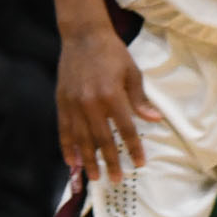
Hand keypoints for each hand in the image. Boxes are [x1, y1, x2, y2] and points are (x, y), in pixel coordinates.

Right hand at [56, 25, 160, 181]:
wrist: (83, 36)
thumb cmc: (113, 54)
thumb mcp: (132, 73)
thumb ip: (140, 99)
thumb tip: (155, 120)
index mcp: (111, 96)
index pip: (125, 129)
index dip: (133, 148)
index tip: (139, 164)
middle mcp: (90, 103)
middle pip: (102, 139)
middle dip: (110, 161)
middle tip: (116, 180)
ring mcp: (73, 104)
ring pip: (81, 139)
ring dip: (88, 160)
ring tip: (95, 177)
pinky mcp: (61, 102)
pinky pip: (64, 130)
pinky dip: (67, 146)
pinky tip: (71, 161)